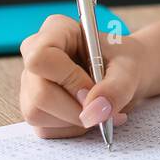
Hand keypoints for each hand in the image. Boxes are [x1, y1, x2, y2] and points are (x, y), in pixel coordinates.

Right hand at [18, 14, 151, 137]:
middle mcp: (35, 55)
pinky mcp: (33, 107)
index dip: (68, 79)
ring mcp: (30, 83)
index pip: (41, 57)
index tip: (92, 88)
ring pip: (39, 114)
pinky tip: (90, 115)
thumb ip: (116, 88)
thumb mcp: (129, 69)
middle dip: (76, 108)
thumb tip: (94, 113)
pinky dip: (72, 128)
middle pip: (39, 93)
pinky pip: (45, 129)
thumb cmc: (123, 62)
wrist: (124, 74)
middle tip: (105, 107)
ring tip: (101, 109)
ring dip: (76, 120)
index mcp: (56, 31)